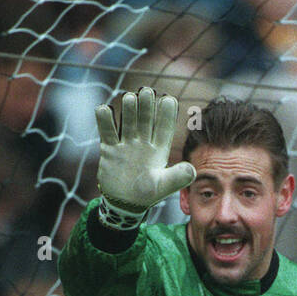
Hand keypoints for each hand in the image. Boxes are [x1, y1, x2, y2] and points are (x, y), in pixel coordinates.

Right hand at [95, 86, 195, 220]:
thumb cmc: (146, 195)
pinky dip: (104, 121)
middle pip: (145, 120)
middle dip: (146, 106)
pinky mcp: (110, 149)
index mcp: (158, 149)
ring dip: (128, 110)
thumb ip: (177, 177)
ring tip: (130, 98)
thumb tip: (193, 170)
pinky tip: (103, 109)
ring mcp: (126, 144)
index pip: (164, 128)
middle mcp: (143, 143)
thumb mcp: (163, 187)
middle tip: (147, 91)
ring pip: (128, 122)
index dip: (166, 114)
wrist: (124, 204)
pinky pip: (107, 132)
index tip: (169, 100)